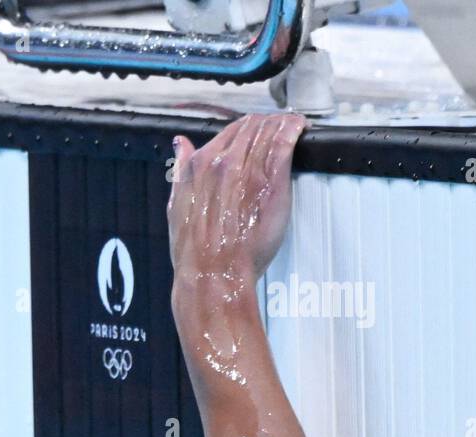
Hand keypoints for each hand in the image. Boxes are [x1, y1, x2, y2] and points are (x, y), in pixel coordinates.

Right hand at [168, 113, 305, 282]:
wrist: (213, 273)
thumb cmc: (195, 250)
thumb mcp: (177, 205)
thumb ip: (182, 170)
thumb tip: (181, 144)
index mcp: (199, 166)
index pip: (230, 131)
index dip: (246, 128)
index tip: (257, 131)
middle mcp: (223, 162)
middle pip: (252, 127)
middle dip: (267, 124)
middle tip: (278, 128)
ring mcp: (248, 170)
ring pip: (270, 131)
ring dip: (282, 124)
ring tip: (292, 126)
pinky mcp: (271, 182)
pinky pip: (285, 143)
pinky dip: (293, 130)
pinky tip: (299, 128)